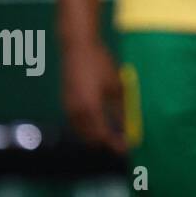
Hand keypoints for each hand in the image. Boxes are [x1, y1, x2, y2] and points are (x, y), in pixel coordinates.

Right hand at [61, 39, 126, 154]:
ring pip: (82, 131)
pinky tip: (99, 123)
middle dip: (105, 143)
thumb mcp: (116, 86)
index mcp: (90, 109)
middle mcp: (76, 113)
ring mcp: (68, 108)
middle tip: (121, 143)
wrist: (76, 48)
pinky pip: (76, 123)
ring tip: (113, 134)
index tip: (127, 148)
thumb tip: (129, 126)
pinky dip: (88, 128)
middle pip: (90, 138)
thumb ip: (122, 109)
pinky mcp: (65, 102)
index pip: (102, 136)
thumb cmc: (100, 64)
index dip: (115, 144)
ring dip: (96, 136)